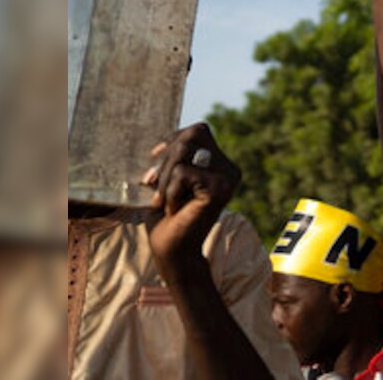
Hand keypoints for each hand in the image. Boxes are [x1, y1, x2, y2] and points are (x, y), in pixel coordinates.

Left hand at [143, 123, 240, 272]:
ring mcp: (228, 178)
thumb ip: (175, 155)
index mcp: (221, 163)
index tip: (154, 162)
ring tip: (164, 200)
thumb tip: (169, 138)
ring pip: (185, 150)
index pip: (198, 131)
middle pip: (193, 134)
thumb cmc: (166, 216)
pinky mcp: (219, 190)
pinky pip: (183, 173)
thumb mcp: (167, 177)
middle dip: (165, 157)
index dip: (172, 140)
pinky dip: (169, 191)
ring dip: (164, 176)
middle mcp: (230, 168)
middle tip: (152, 183)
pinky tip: (174, 209)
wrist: (173, 252)